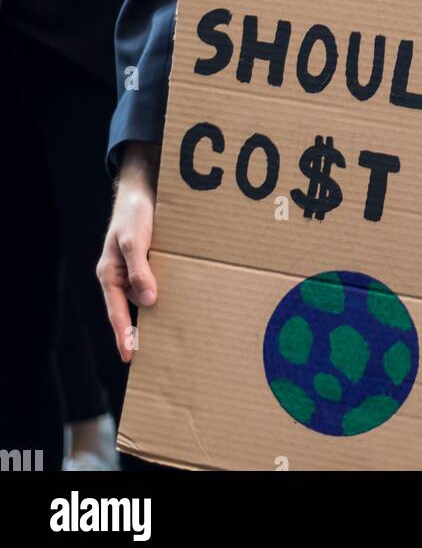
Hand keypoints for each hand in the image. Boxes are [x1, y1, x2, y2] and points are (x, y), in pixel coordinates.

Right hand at [97, 143, 158, 362]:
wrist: (141, 190)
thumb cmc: (133, 213)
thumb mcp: (133, 240)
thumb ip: (139, 269)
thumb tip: (148, 301)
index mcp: (109, 275)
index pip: (117, 312)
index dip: (123, 335)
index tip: (129, 356)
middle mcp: (121, 278)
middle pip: (135, 309)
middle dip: (144, 329)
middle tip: (161, 354)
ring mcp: (135, 272)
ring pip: (149, 297)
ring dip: (162, 307)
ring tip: (180, 330)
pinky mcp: (150, 264)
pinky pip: (159, 283)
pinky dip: (170, 291)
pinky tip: (186, 298)